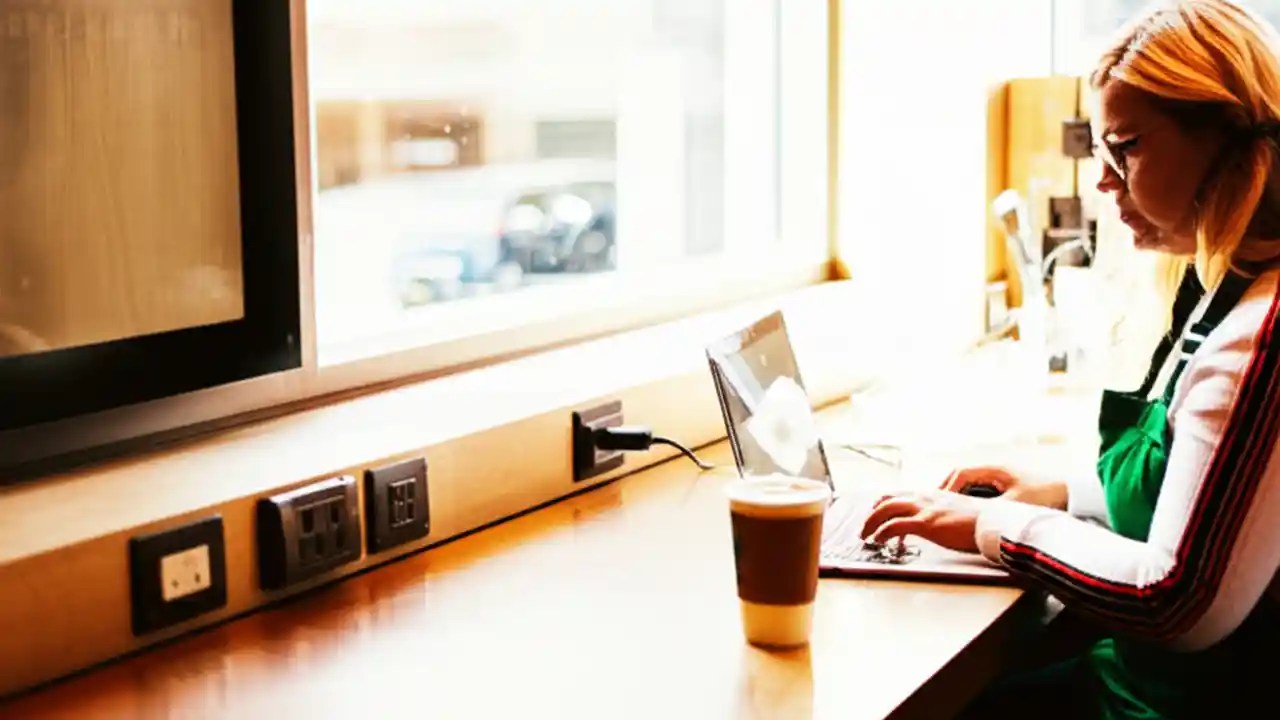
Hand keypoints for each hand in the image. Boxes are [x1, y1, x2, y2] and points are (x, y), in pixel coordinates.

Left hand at [859, 490, 981, 552]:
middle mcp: (925, 497)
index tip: (877, 514)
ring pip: (886, 509)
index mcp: (933, 494)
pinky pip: (894, 526)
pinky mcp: (926, 523)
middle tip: (866, 526)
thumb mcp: (957, 511)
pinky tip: (878, 540)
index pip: (901, 494)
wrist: (994, 523)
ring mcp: (924, 509)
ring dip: (871, 522)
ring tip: (866, 535)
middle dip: (872, 513)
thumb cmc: (981, 521)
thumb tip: (937, 524)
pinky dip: (882, 532)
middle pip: (888, 499)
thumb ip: (942, 513)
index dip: (885, 504)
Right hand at [940, 466, 1067, 509]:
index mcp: (996, 470)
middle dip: (948, 490)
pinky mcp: (1013, 486)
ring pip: (973, 483)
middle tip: (936, 505)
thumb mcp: (1016, 506)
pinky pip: (984, 489)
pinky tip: (973, 511)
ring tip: (950, 509)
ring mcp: (1005, 477)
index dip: (947, 488)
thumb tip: (969, 522)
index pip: (961, 474)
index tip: (938, 503)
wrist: (1077, 494)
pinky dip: (973, 498)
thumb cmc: (1048, 497)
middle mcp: (998, 470)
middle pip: (963, 476)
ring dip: (960, 494)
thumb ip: (991, 513)